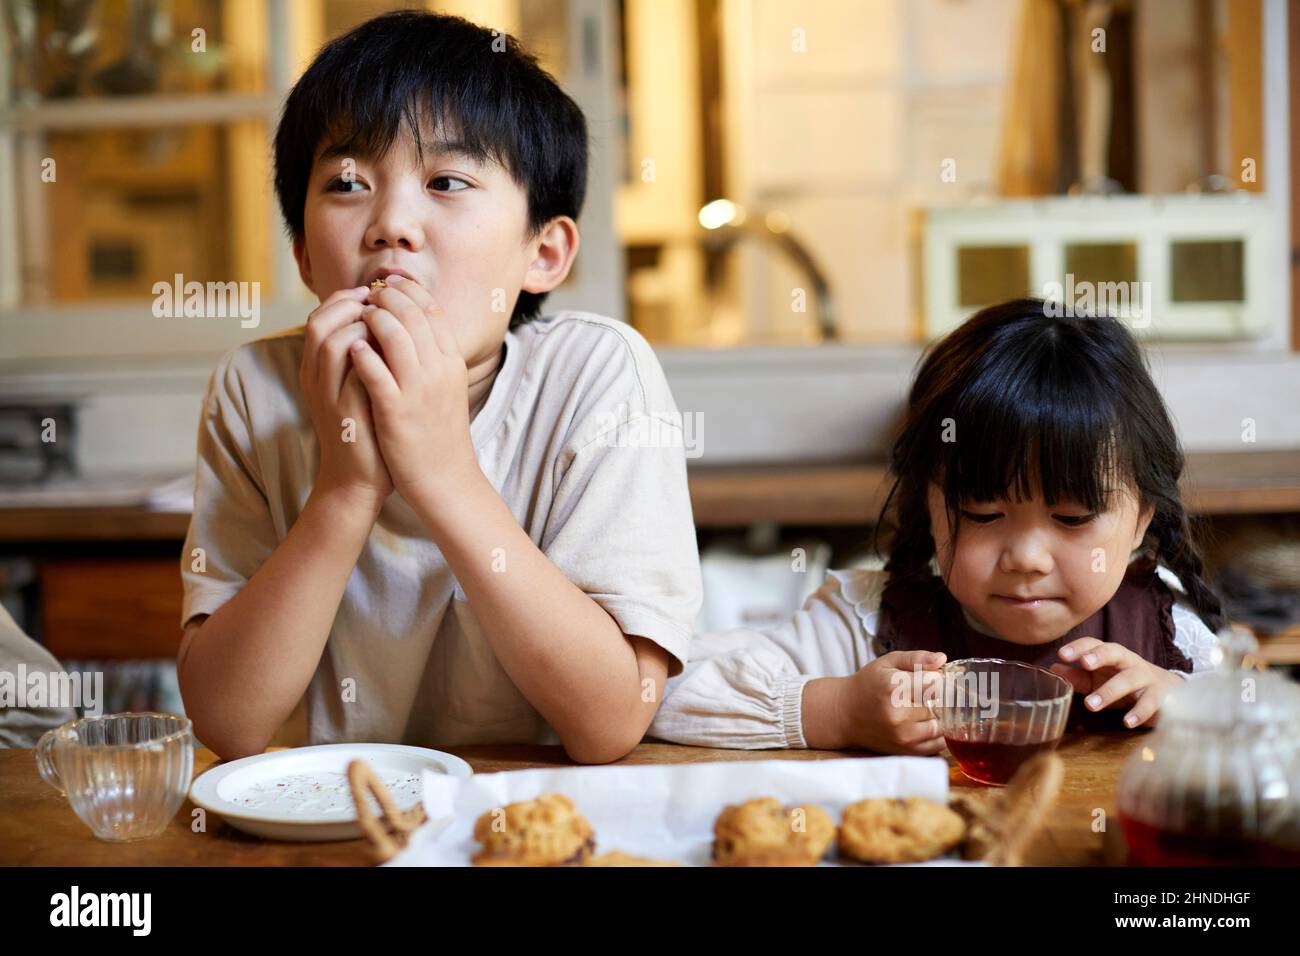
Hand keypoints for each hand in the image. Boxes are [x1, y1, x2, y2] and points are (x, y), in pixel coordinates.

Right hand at [300, 286, 392, 509]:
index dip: (346, 299)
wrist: (360, 480)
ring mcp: (327, 395)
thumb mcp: (360, 388)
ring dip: (359, 323)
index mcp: (316, 371)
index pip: (320, 317)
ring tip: (385, 319)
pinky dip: (370, 352)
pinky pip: (352, 372)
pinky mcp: (345, 412)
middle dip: (350, 304)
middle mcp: (315, 380)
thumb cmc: (367, 430)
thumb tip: (383, 322)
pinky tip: (392, 348)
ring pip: (331, 341)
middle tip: (379, 299)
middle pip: (319, 322)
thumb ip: (364, 358)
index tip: (374, 293)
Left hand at [347, 276, 480, 504]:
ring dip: (372, 318)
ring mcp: (419, 389)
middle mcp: (439, 370)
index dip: (409, 290)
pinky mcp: (397, 410)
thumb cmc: (440, 431)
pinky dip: (362, 354)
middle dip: (386, 297)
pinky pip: (375, 371)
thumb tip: (415, 322)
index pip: (432, 310)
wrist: (444, 477)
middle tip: (369, 295)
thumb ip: (434, 355)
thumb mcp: (447, 386)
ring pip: (394, 334)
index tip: (389, 283)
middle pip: (412, 314)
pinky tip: (352, 348)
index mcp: (452, 362)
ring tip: (359, 317)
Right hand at [838, 650, 947, 754]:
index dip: (937, 678)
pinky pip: (936, 745)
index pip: (936, 682)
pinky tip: (925, 723)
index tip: (930, 678)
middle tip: (927, 693)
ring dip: (940, 717)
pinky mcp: (905, 750)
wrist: (844, 713)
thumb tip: (942, 659)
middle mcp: (898, 715)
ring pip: (941, 726)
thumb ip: (916, 658)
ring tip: (926, 708)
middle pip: (941, 705)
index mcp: (893, 688)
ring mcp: (902, 736)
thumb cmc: (868, 684)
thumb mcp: (888, 663)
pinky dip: (938, 734)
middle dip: (940, 698)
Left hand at [1050, 637, 1182, 728]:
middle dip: (1099, 656)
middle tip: (1084, 663)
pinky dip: (1140, 712)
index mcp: (1110, 655)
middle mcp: (1128, 661)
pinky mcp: (1159, 695)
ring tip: (1090, 705)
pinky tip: (1127, 722)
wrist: (1168, 691)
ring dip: (1109, 692)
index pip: (1094, 643)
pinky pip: (1151, 702)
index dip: (1078, 647)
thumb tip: (1053, 668)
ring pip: (1128, 680)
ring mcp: (1145, 677)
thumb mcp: (1100, 679)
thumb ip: (1078, 676)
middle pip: (1114, 652)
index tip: (1061, 654)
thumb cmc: (1124, 682)